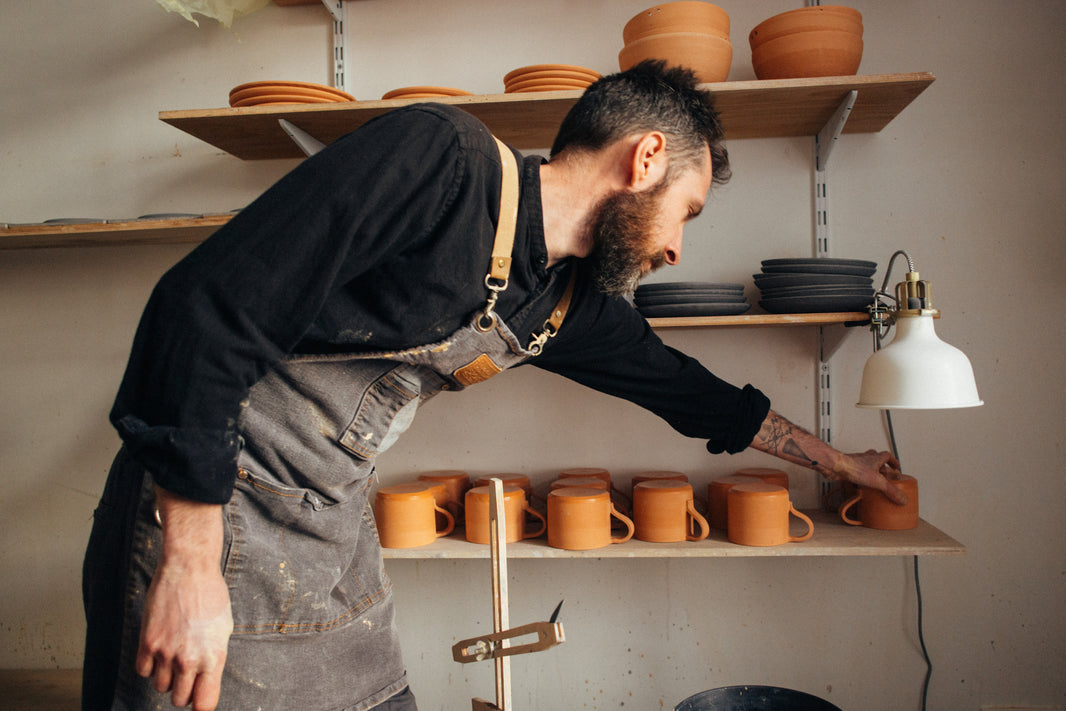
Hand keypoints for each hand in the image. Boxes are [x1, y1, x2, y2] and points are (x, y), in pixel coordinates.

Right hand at [137, 562, 232, 709]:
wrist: (189, 569)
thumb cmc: (212, 596)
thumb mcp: (224, 629)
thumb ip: (214, 657)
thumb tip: (206, 680)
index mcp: (214, 657)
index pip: (204, 704)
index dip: (202, 704)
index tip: (201, 698)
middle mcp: (189, 659)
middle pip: (180, 700)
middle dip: (184, 691)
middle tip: (188, 674)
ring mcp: (166, 652)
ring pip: (160, 688)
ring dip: (167, 678)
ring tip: (175, 657)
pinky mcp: (147, 642)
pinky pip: (143, 671)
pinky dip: (150, 666)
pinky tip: (160, 649)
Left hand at [832, 449, 907, 504]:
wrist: (835, 465)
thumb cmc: (853, 467)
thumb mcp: (877, 481)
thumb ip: (890, 490)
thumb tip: (902, 499)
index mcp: (875, 458)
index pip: (887, 456)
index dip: (893, 461)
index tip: (896, 467)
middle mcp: (865, 458)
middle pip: (876, 458)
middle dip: (881, 466)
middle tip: (884, 475)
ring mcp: (855, 462)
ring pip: (865, 464)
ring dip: (869, 471)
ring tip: (872, 481)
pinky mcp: (847, 468)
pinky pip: (855, 471)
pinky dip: (858, 477)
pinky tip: (858, 485)